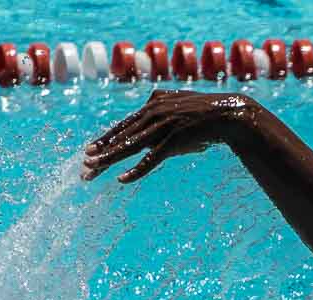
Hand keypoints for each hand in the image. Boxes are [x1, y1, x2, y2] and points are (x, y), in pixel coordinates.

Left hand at [83, 89, 256, 182]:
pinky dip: (136, 170)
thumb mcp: (179, 106)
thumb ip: (163, 111)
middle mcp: (152, 114)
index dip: (105, 139)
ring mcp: (162, 127)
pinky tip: (122, 180)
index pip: (123, 125)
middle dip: (101, 152)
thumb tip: (156, 116)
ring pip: (129, 147)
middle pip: (121, 137)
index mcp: (152, 106)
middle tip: (84, 165)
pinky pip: (150, 159)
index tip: (89, 150)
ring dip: (109, 160)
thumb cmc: (207, 113)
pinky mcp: (173, 141)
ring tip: (92, 170)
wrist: (228, 113)